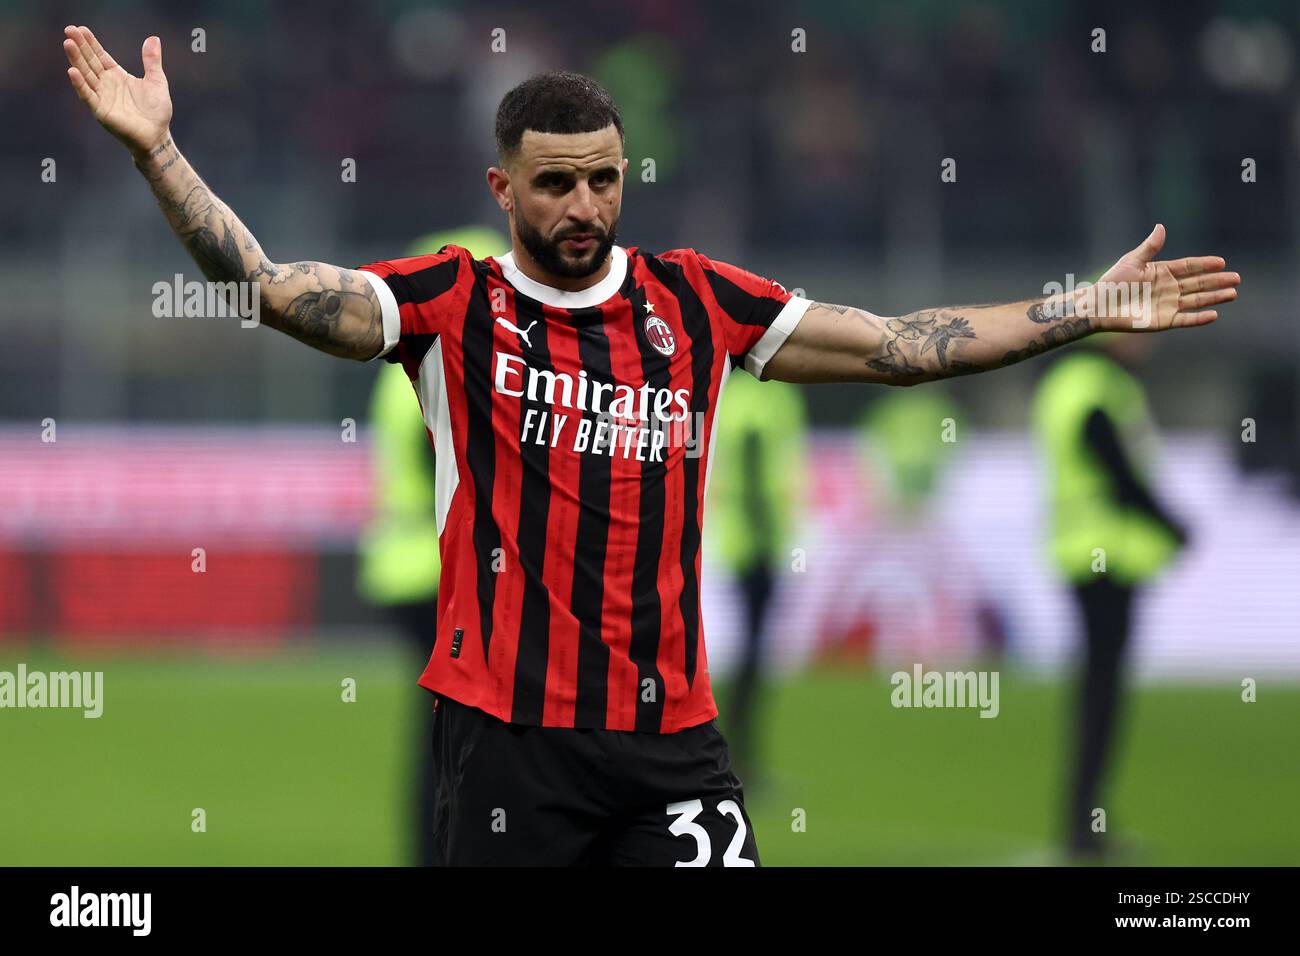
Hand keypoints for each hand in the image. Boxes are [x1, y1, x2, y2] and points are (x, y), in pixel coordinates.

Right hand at [63, 25, 171, 158]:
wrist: (158, 136)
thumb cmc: (157, 111)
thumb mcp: (156, 81)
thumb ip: (152, 61)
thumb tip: (153, 38)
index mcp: (117, 76)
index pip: (100, 56)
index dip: (91, 43)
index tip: (81, 29)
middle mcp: (106, 84)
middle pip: (90, 62)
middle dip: (79, 46)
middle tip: (69, 30)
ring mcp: (102, 97)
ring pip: (86, 75)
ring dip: (76, 60)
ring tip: (68, 44)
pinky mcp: (101, 111)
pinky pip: (88, 96)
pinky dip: (80, 85)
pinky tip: (72, 72)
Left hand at [1087, 224, 1239, 331]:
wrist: (1099, 306)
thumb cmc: (1112, 282)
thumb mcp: (1132, 262)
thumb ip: (1150, 247)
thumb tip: (1161, 226)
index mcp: (1162, 272)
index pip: (1189, 267)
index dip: (1205, 264)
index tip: (1222, 262)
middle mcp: (1168, 289)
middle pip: (1198, 283)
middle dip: (1217, 281)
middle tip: (1237, 278)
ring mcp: (1167, 305)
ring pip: (1197, 300)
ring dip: (1214, 297)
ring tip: (1233, 293)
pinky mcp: (1163, 321)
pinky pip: (1185, 319)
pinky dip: (1199, 318)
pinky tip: (1214, 314)